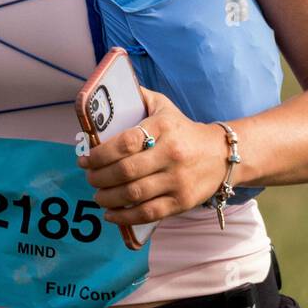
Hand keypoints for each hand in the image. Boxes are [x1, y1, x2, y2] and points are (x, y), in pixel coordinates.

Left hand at [78, 85, 231, 225]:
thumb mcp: (164, 106)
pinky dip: (125, 217)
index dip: (100, 154)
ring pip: (133, 194)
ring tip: (98, 195)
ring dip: (108, 198)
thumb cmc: (183, 130)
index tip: (86, 159)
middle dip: (99, 177)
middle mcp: (171, 154)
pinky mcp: (181, 201)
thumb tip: (110, 89)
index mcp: (163, 127)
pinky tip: (111, 214)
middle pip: (125, 171)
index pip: (125, 142)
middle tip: (89, 177)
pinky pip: (148, 213)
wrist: (222, 154)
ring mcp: (177, 180)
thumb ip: (139, 96)